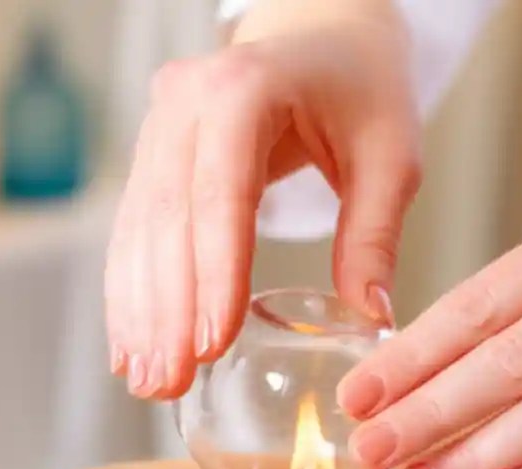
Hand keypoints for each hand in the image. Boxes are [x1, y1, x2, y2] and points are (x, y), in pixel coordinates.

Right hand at [105, 0, 421, 399]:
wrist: (320, 34)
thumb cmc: (361, 87)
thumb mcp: (391, 153)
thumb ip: (375, 234)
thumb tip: (371, 318)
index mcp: (246, 87)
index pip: (221, 191)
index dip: (214, 272)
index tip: (211, 342)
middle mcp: (186, 100)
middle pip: (168, 217)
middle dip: (166, 309)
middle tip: (168, 381)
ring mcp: (158, 124)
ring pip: (139, 230)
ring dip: (140, 311)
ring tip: (147, 380)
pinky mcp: (152, 153)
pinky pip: (134, 230)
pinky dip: (131, 291)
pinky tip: (131, 345)